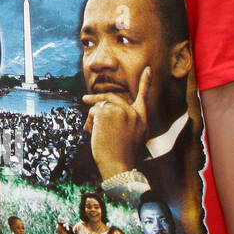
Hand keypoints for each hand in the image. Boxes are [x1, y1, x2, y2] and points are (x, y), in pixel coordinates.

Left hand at [83, 66, 150, 180]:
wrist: (118, 165)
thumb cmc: (121, 156)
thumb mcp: (130, 137)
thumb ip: (123, 121)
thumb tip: (101, 109)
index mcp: (142, 120)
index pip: (143, 97)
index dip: (145, 82)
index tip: (148, 69)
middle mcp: (135, 113)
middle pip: (112, 98)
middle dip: (97, 97)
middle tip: (85, 99)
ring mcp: (123, 110)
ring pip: (101, 106)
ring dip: (93, 118)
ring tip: (93, 132)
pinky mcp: (110, 110)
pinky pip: (94, 111)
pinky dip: (90, 121)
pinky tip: (94, 132)